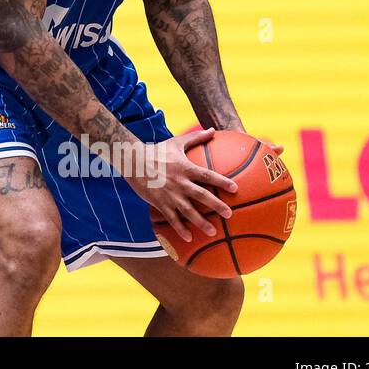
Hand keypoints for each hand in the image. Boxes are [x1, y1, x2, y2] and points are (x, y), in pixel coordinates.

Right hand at [126, 128, 237, 242]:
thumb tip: (212, 130)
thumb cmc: (156, 151)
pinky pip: (172, 219)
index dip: (222, 181)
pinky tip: (189, 238)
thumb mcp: (176, 142)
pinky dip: (180, 229)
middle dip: (216, 205)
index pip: (207, 175)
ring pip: (188, 211)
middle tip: (229, 214)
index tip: (235, 189)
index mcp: (185, 168)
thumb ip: (196, 138)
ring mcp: (169, 194)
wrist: (133, 161)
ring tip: (213, 231)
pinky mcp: (160, 203)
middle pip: (201, 195)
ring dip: (200, 222)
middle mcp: (179, 182)